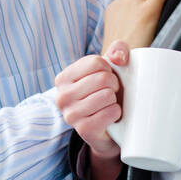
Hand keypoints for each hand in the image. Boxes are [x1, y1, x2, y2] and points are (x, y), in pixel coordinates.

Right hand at [54, 40, 130, 167]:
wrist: (109, 129)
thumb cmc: (108, 93)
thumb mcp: (113, 67)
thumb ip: (118, 50)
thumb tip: (118, 57)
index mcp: (63, 78)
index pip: (96, 62)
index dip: (110, 70)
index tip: (105, 80)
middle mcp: (62, 96)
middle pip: (103, 78)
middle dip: (114, 85)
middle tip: (109, 94)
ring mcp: (71, 115)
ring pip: (107, 95)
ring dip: (115, 100)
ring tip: (108, 105)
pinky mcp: (84, 129)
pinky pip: (111, 112)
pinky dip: (116, 113)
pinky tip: (110, 116)